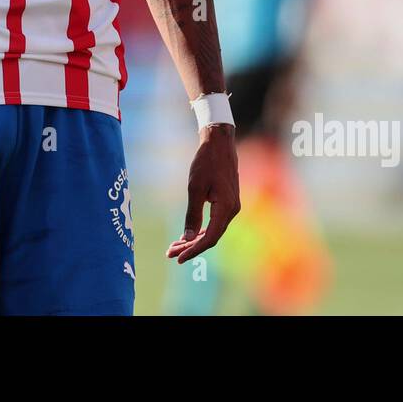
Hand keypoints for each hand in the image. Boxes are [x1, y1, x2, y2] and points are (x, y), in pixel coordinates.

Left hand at [167, 123, 238, 262]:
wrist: (219, 144)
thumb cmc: (206, 163)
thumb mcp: (195, 188)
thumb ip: (192, 215)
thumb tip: (187, 238)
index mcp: (226, 208)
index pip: (210, 238)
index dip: (193, 250)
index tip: (177, 257)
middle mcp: (232, 211)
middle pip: (211, 237)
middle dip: (190, 247)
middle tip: (170, 253)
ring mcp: (232, 207)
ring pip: (213, 231)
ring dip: (194, 240)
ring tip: (175, 246)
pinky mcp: (228, 203)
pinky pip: (215, 222)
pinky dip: (201, 230)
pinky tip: (188, 235)